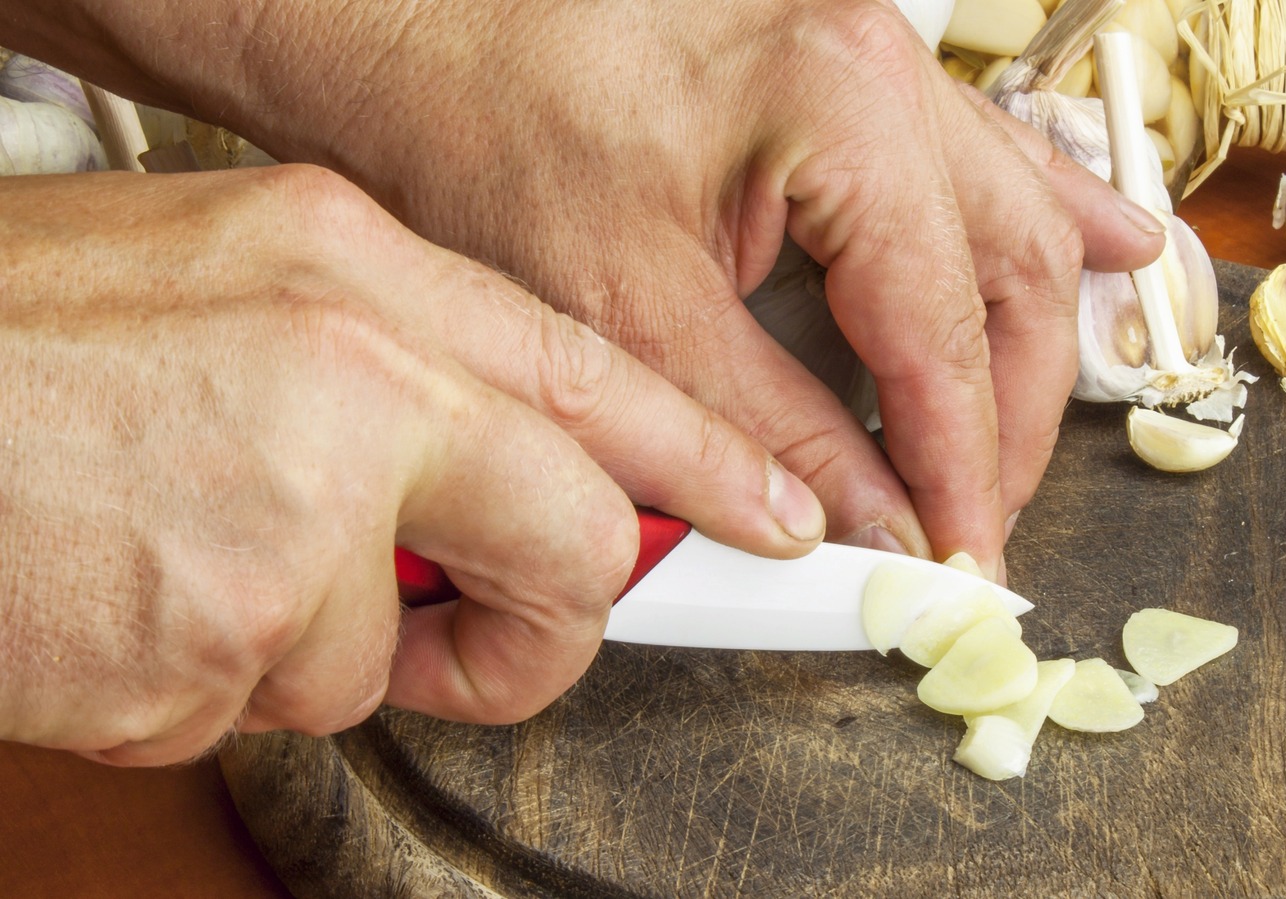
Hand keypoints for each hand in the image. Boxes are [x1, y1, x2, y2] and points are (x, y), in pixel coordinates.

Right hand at [0, 167, 822, 765]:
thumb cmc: (9, 342)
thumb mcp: (225, 273)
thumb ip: (389, 354)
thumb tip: (501, 449)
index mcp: (357, 269)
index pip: (597, 378)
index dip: (707, 463)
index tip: (783, 522)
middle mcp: (350, 379)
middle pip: (565, 539)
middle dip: (536, 618)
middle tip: (476, 629)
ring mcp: (288, 521)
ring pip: (394, 654)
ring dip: (305, 643)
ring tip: (178, 560)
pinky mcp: (215, 650)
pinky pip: (274, 704)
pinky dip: (208, 677)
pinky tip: (120, 595)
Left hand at [147, 0, 1166, 576]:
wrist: (404, 28)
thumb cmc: (482, 132)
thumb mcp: (626, 309)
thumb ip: (766, 427)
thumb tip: (865, 525)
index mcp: (841, 105)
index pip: (942, 327)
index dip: (961, 464)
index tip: (962, 557)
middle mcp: (881, 66)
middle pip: (1012, 267)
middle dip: (1008, 413)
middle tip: (974, 522)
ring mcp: (872, 59)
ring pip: (1014, 212)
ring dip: (1030, 335)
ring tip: (1030, 440)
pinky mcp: (845, 74)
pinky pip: (979, 155)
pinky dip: (1037, 221)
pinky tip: (1105, 248)